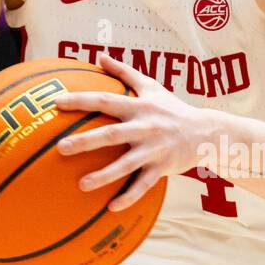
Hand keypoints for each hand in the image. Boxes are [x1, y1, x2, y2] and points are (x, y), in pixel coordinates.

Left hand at [53, 53, 211, 210]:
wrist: (207, 133)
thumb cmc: (172, 108)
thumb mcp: (151, 86)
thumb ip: (124, 71)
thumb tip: (100, 56)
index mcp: (138, 106)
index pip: (105, 100)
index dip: (81, 100)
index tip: (57, 103)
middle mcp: (145, 127)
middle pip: (111, 134)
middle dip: (85, 141)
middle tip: (60, 148)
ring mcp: (154, 149)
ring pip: (126, 165)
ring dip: (104, 175)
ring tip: (82, 184)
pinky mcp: (162, 168)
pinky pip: (143, 185)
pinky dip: (129, 197)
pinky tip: (111, 207)